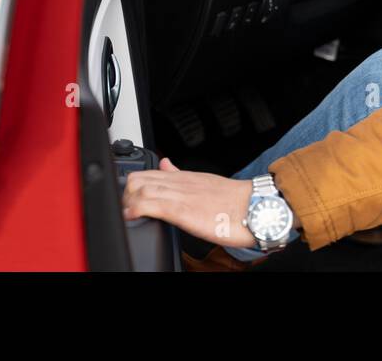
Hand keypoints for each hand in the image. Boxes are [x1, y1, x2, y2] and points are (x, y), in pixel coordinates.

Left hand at [121, 157, 256, 248]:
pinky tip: (132, 216)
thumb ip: (181, 175)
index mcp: (185, 177)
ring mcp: (180, 195)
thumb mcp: (205, 182)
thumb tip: (166, 164)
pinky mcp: (182, 210)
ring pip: (141, 189)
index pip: (148, 173)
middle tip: (126, 209)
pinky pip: (151, 206)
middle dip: (126, 195)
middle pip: (139, 179)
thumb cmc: (235, 201)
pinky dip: (136, 210)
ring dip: (128, 203)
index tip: (129, 200)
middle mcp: (180, 183)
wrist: (255, 207)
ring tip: (127, 215)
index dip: (133, 186)